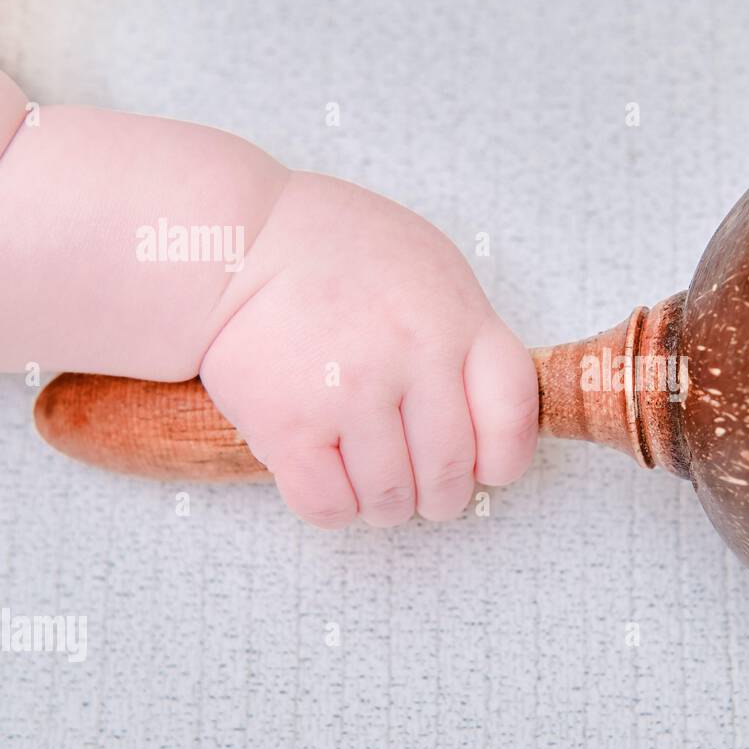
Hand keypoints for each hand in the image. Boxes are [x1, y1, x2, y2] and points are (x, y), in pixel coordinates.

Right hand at [199, 172, 536, 527]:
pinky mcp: (289, 424)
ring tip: (367, 478)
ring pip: (391, 498)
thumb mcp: (431, 269)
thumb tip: (484, 413)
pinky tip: (325, 476)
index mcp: (458, 320)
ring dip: (384, 504)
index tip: (485, 468)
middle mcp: (413, 357)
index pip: (512, 417)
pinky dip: (333, 507)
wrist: (237, 240)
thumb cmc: (338, 254)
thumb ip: (465, 336)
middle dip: (438, 495)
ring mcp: (351, 391)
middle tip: (419, 487)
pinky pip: (330, 506)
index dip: (503, 459)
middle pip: (450, 472)